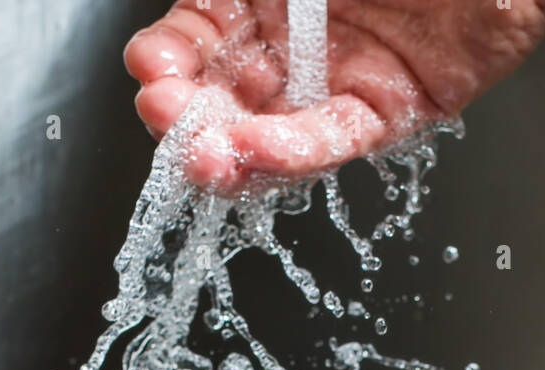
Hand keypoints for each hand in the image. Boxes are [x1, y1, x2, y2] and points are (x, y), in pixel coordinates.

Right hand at [125, 0, 544, 193]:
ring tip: (201, 161)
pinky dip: (292, 149)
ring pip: (274, 127)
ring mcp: (343, 77)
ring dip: (231, 150)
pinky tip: (253, 151)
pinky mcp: (394, 109)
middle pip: (229, 91)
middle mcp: (300, 39)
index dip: (170, 56)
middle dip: (189, 113)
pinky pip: (334, 137)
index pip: (200, 34)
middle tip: (165, 120)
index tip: (150, 69)